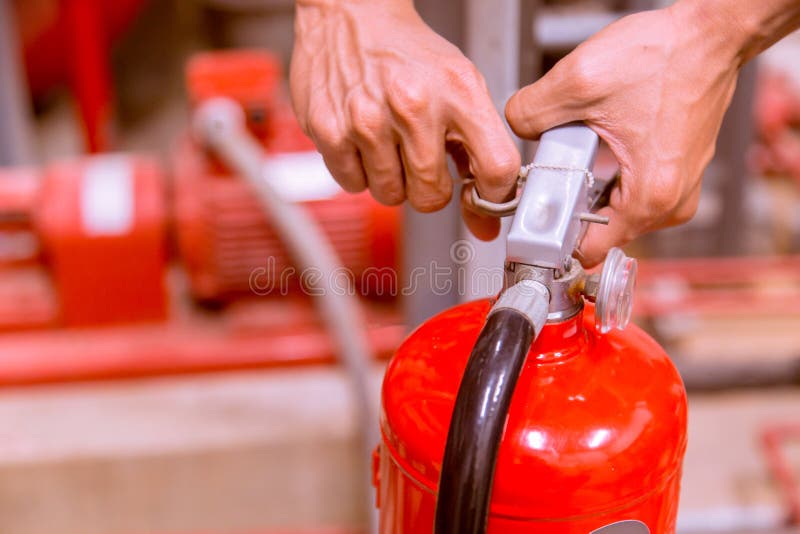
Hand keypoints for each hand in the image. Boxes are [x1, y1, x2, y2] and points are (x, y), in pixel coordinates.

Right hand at [290, 0, 519, 239]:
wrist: (352, 15)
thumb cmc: (406, 53)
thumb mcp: (459, 84)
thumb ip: (477, 146)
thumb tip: (483, 215)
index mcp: (458, 92)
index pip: (495, 167)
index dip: (492, 197)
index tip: (481, 200)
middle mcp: (413, 106)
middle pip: (432, 197)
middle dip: (429, 189)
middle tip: (419, 159)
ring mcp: (367, 120)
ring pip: (390, 196)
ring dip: (391, 179)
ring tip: (388, 141)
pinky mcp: (329, 129)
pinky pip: (353, 184)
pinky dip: (358, 171)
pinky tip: (361, 139)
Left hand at [505, 3, 743, 265]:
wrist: (709, 36)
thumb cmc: (665, 55)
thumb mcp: (578, 81)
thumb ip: (530, 113)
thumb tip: (514, 128)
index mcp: (650, 196)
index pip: (588, 250)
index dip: (552, 235)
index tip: (533, 214)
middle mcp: (671, 203)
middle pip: (599, 231)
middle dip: (569, 204)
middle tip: (556, 165)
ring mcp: (678, 193)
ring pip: (613, 212)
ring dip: (589, 188)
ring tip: (584, 147)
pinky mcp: (677, 178)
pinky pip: (630, 194)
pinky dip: (609, 177)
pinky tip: (603, 145)